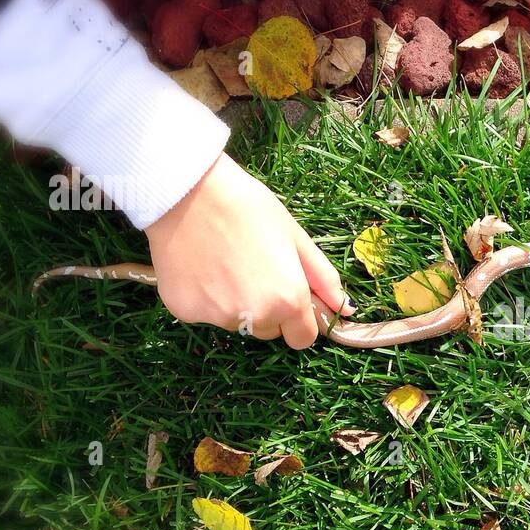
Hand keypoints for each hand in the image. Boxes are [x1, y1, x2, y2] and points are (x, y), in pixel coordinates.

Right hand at [145, 153, 353, 348]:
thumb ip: (323, 278)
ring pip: (236, 322)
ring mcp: (217, 317)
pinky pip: (204, 313)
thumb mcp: (294, 237)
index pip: (302, 338)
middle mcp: (255, 317)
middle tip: (253, 269)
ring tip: (224, 261)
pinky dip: (204, 296)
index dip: (299, 319)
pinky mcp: (185, 311)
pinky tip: (200, 264)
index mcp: (288, 300)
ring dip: (236, 304)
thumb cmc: (246, 207)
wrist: (185, 191)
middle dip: (268, 310)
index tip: (289, 297)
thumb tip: (345, 308)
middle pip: (269, 331)